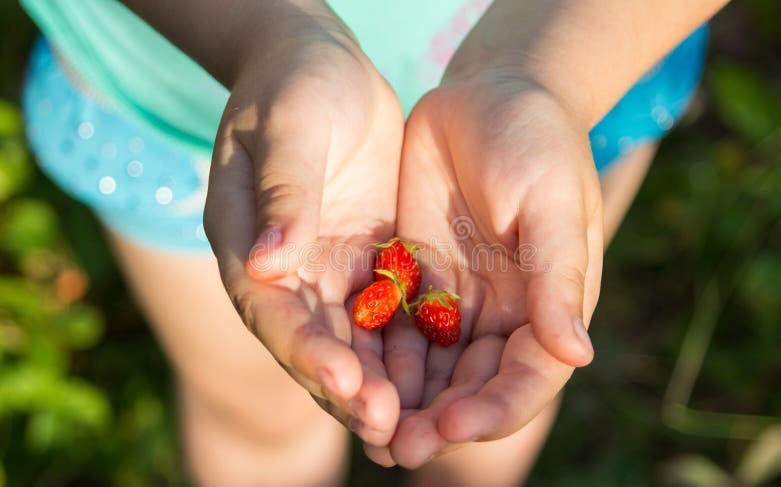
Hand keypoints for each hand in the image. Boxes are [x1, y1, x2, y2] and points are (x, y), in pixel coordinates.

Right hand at [203, 7, 402, 446]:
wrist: (321, 63)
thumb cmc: (296, 83)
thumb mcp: (290, 128)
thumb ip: (283, 197)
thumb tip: (265, 268)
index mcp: (245, 243)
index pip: (271, 310)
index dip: (305, 350)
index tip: (346, 381)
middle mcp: (281, 271)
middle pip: (311, 342)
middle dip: (347, 388)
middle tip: (389, 428)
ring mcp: (323, 270)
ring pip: (349, 341)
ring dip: (378, 385)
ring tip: (414, 427)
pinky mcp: (363, 261)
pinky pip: (384, 315)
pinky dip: (404, 352)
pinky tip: (436, 383)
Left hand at [369, 72, 603, 465]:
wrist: (489, 90)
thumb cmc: (536, 139)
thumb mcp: (552, 201)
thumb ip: (560, 278)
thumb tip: (577, 355)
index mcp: (550, 304)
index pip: (529, 377)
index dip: (495, 410)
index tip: (452, 429)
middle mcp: (506, 314)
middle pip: (474, 387)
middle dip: (440, 421)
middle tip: (397, 448)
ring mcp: (460, 299)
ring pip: (433, 370)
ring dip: (404, 403)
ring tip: (369, 432)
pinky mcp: (418, 278)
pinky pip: (397, 331)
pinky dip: (378, 360)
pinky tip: (350, 378)